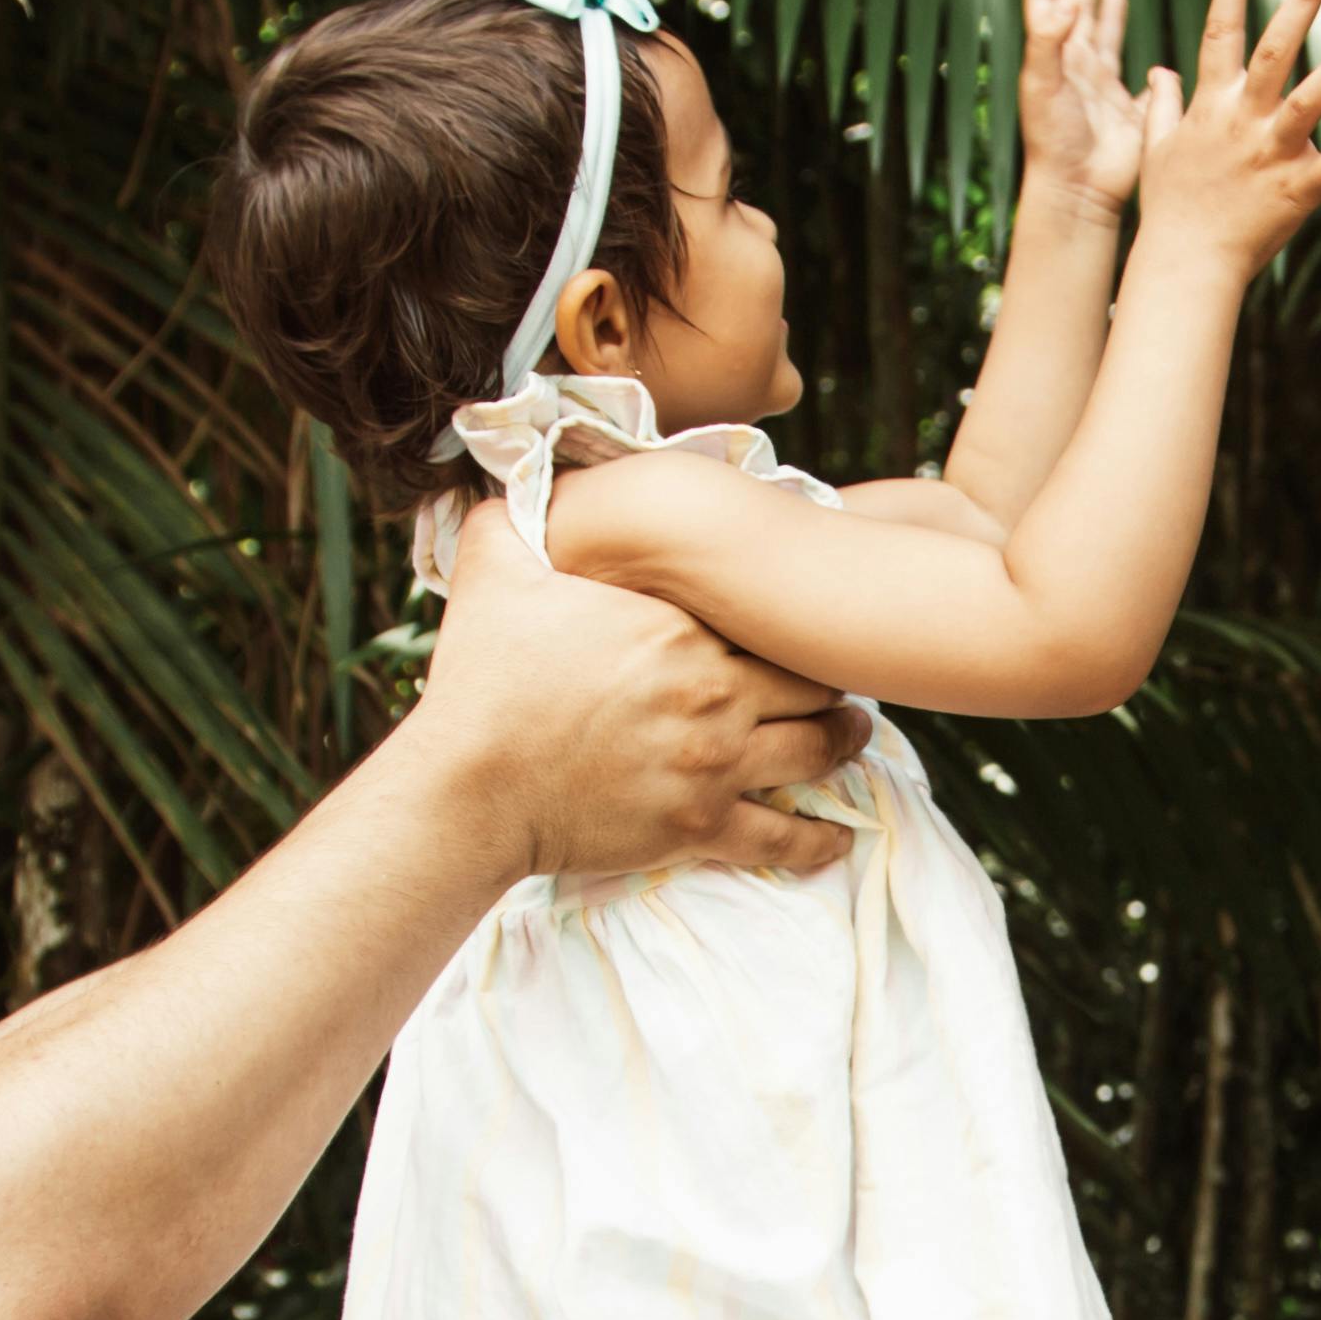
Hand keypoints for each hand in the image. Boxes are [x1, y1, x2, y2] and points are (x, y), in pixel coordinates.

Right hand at [415, 511, 866, 880]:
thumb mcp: (492, 572)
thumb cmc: (481, 683)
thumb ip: (513, 516)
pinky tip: (836, 839)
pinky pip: (782, 839)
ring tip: (852, 736)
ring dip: (842, 744)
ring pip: (814, 753)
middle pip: (810, 682)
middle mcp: (714, 696)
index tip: (797, 616)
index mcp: (679, 629)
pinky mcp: (700, 828)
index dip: (789, 615)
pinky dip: (816, 842)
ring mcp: (714, 766)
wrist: (468, 788)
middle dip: (830, 677)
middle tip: (838, 677)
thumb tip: (510, 477)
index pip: (769, 615)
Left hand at [1015, 0, 1143, 217]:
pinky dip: (1152, 76)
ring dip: (1110, 15)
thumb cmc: (1053, 139)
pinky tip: (1156, 66)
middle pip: (1080, 12)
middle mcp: (1079, 69)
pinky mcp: (1131, 115)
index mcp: (1057, 56)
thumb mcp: (1043, 82)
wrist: (1079, 189)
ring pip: (1109, 41)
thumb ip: (1049, 39)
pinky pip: (1145, 89)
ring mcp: (1104, 92)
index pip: (1046, 2)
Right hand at [1129, 0, 1320, 272]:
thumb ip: (1161, 105)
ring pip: (1310, 98)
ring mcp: (1272, 152)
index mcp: (1211, 104)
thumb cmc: (1171, 206)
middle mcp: (1243, 120)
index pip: (1219, 34)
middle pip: (1274, 50)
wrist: (1186, 264)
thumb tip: (1158, 71)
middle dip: (1300, 3)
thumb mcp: (1156, 148)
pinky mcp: (1298, 187)